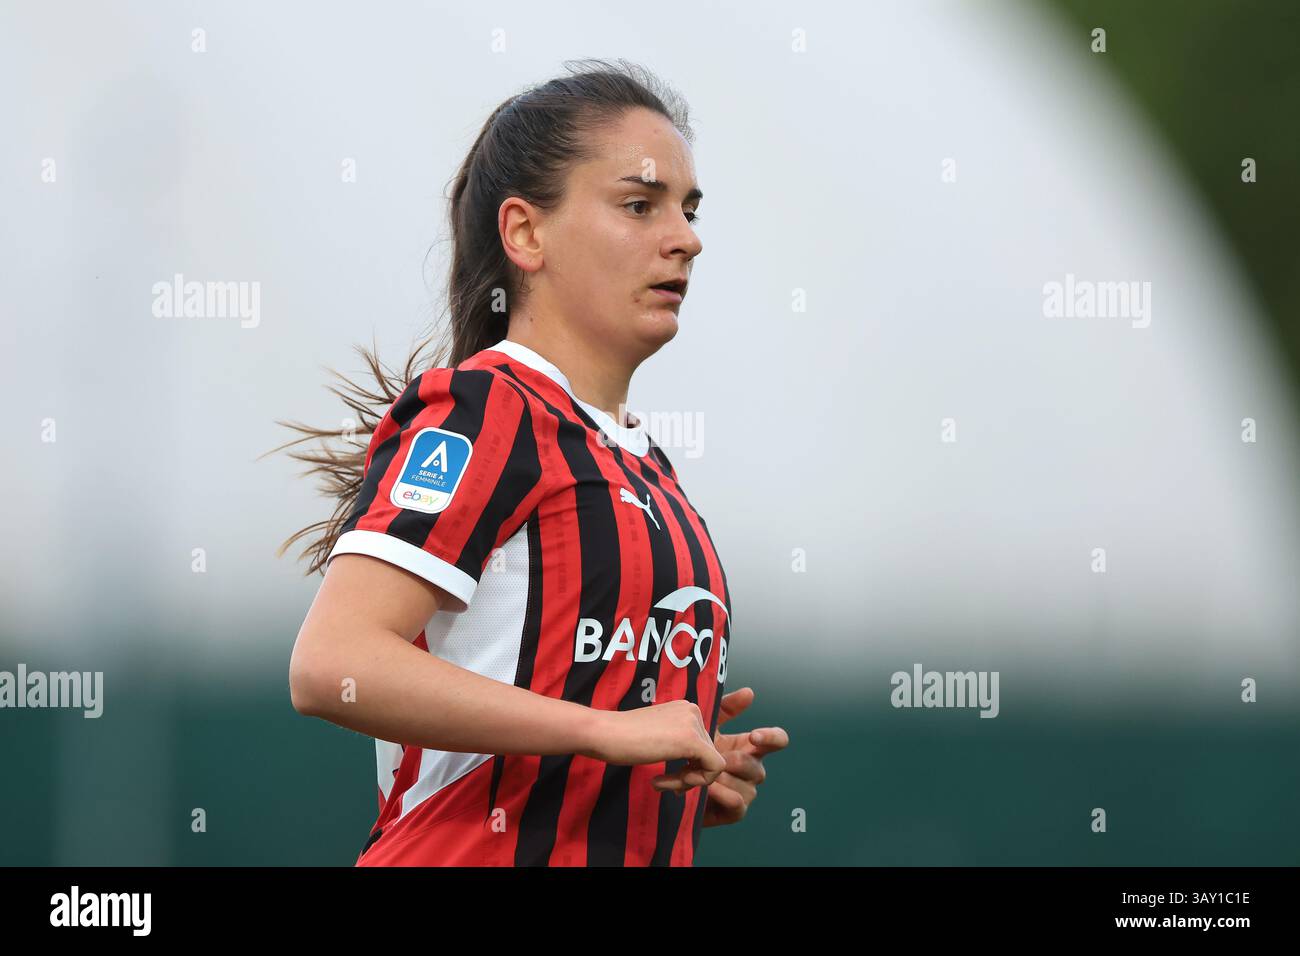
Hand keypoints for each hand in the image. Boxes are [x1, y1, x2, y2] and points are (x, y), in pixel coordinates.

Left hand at [652, 686, 787, 824]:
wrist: (665, 776)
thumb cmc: (688, 749)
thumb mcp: (706, 725)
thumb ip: (726, 708)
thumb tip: (749, 691)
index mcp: (749, 747)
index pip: (776, 740)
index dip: (771, 737)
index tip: (753, 735)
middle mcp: (752, 770)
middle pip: (759, 767)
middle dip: (736, 762)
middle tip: (717, 758)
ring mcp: (745, 791)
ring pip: (748, 787)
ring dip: (724, 779)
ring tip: (701, 773)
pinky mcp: (734, 811)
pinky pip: (737, 803)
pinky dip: (722, 794)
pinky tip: (707, 788)